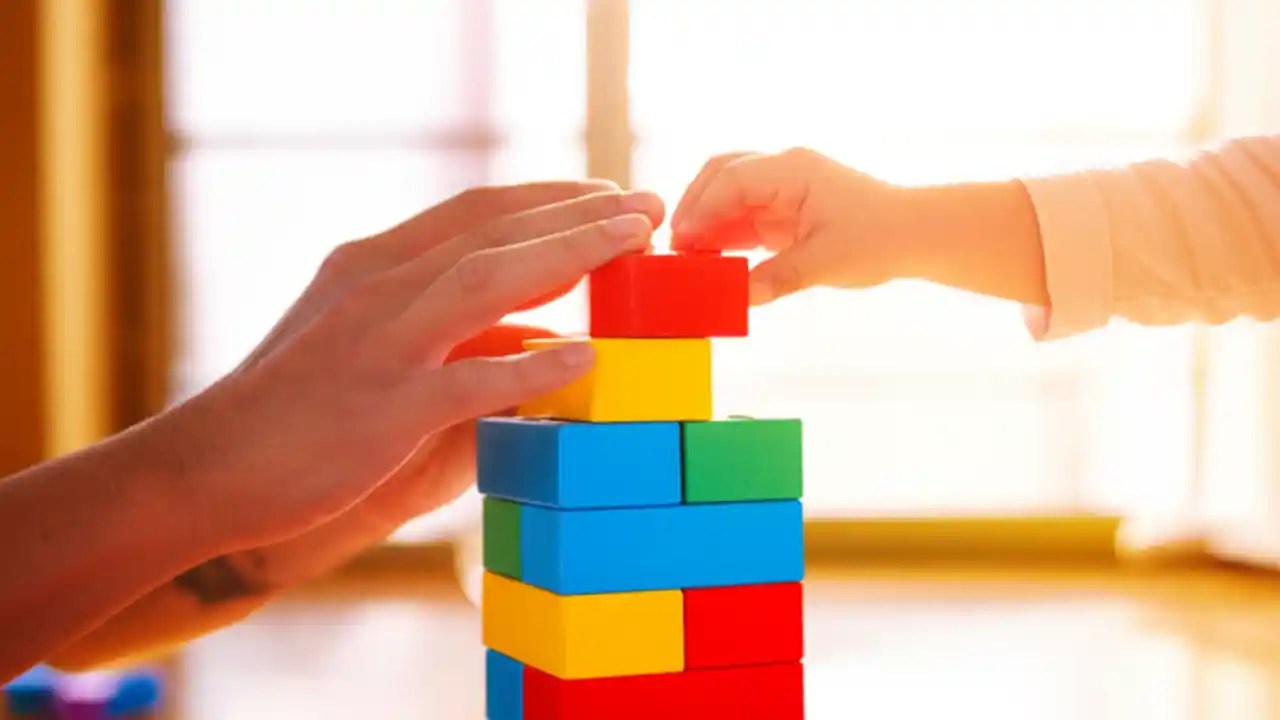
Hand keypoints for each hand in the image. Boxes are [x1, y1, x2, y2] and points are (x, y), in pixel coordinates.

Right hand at [155, 182, 664, 552]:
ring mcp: (381, 345)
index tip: (604, 193)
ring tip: (630, 240)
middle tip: (646, 203)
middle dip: (576, 212)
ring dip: (567, 253)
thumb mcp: (359, 341)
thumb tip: (528, 341)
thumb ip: (437, 331)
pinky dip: (531, 367)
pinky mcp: (384, 408)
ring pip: (486, 280)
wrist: (207, 467)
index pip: (473, 212)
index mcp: (373, 265)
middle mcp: (378, 287)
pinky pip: (470, 380)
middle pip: (493, 232)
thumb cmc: (292, 409)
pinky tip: (584, 355)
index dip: (545, 197)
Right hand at [670, 148, 914, 304]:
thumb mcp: (824, 263)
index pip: (731, 180)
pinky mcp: (786, 209)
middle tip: (677, 247)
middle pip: (721, 175)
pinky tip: (714, 259)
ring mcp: (784, 188)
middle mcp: (784, 171)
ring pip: (728, 194)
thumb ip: (776, 278)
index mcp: (793, 170)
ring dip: (707, 222)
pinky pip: (744, 215)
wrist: (916, 235)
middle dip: (694, 207)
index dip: (700, 209)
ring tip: (691, 258)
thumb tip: (738, 297)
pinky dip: (725, 233)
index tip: (682, 241)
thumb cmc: (879, 238)